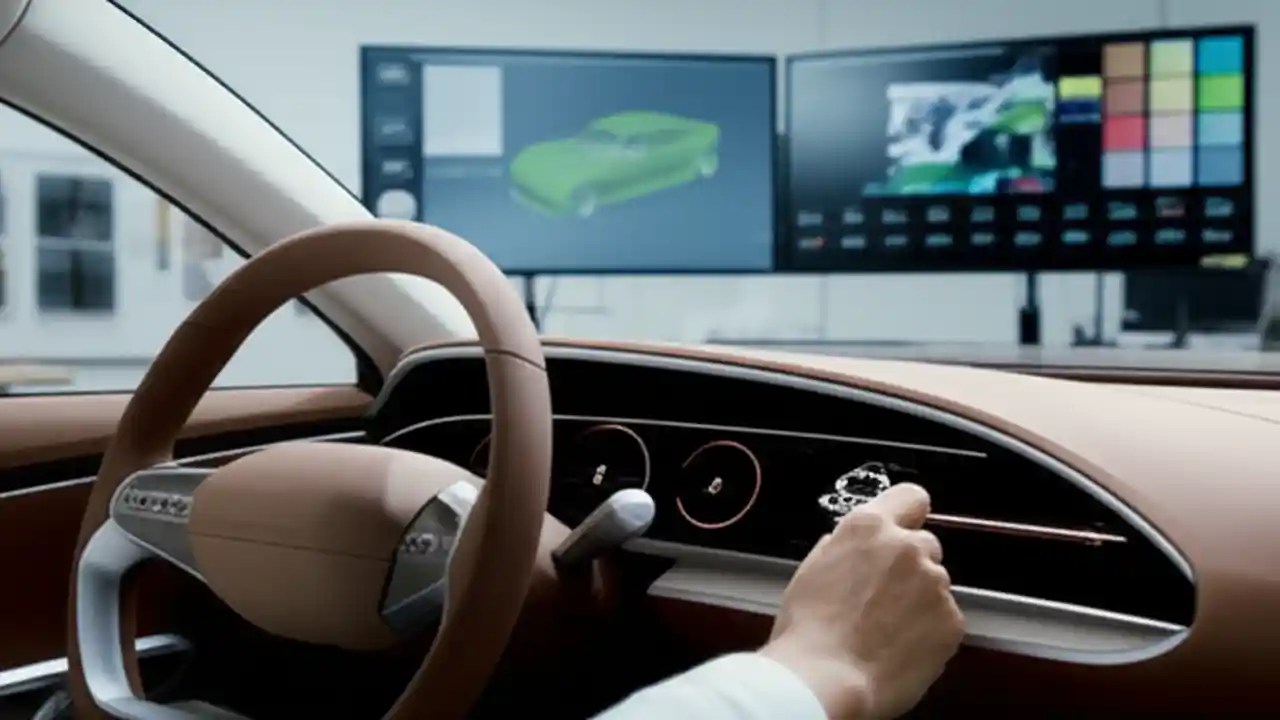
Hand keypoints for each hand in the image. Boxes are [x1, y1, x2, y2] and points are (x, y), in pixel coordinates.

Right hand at [760, 484, 963, 718]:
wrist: (826, 681)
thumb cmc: (809, 632)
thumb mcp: (812, 571)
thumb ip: (844, 548)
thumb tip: (855, 548)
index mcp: (868, 527)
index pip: (910, 497)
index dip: (907, 514)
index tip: (904, 528)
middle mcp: (907, 547)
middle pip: (924, 545)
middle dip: (909, 567)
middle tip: (882, 598)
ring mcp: (934, 583)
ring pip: (934, 584)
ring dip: (918, 601)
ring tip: (885, 631)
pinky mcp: (952, 620)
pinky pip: (945, 619)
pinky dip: (929, 633)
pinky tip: (899, 648)